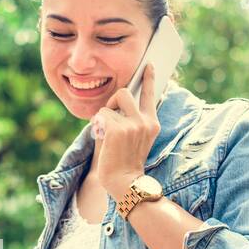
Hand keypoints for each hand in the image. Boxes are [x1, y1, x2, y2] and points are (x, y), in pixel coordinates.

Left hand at [91, 63, 160, 193]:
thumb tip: (115, 103)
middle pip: (123, 92)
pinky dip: (97, 127)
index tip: (148, 65)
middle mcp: (144, 121)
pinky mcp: (117, 129)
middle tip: (108, 116)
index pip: (150, 95)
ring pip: (109, 106)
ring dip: (103, 118)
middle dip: (112, 101)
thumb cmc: (125, 162)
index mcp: (151, 123)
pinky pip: (100, 117)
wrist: (125, 183)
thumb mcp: (134, 138)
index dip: (148, 78)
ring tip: (106, 135)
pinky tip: (103, 141)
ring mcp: (132, 124)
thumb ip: (128, 120)